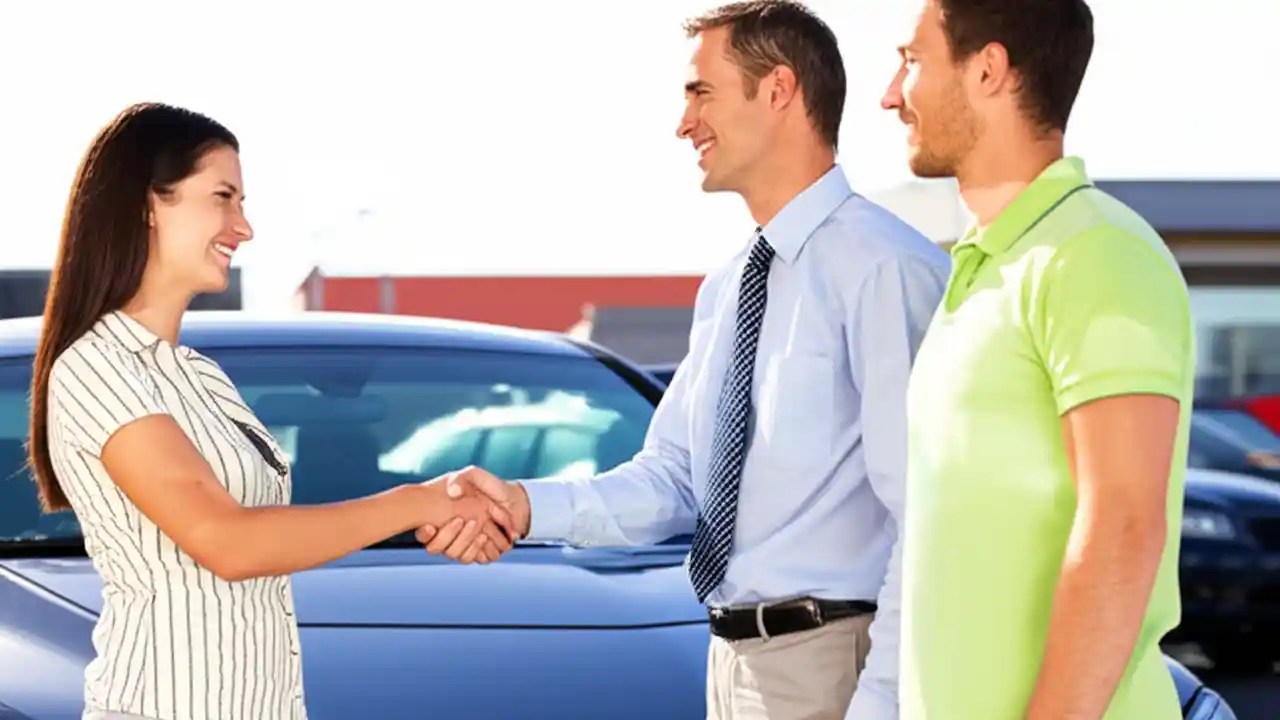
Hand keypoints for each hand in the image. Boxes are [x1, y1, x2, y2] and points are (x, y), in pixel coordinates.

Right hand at [416, 466, 530, 561]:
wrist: (514, 500)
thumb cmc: (489, 486)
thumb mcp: (473, 476)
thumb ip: (459, 480)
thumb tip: (452, 492)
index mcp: (439, 516)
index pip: (422, 531)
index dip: (423, 532)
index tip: (430, 525)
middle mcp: (447, 533)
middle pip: (435, 547)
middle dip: (447, 535)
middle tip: (461, 520)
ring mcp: (462, 544)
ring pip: (453, 554)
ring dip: (463, 542)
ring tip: (475, 529)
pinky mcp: (478, 551)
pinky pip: (472, 559)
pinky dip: (478, 550)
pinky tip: (484, 537)